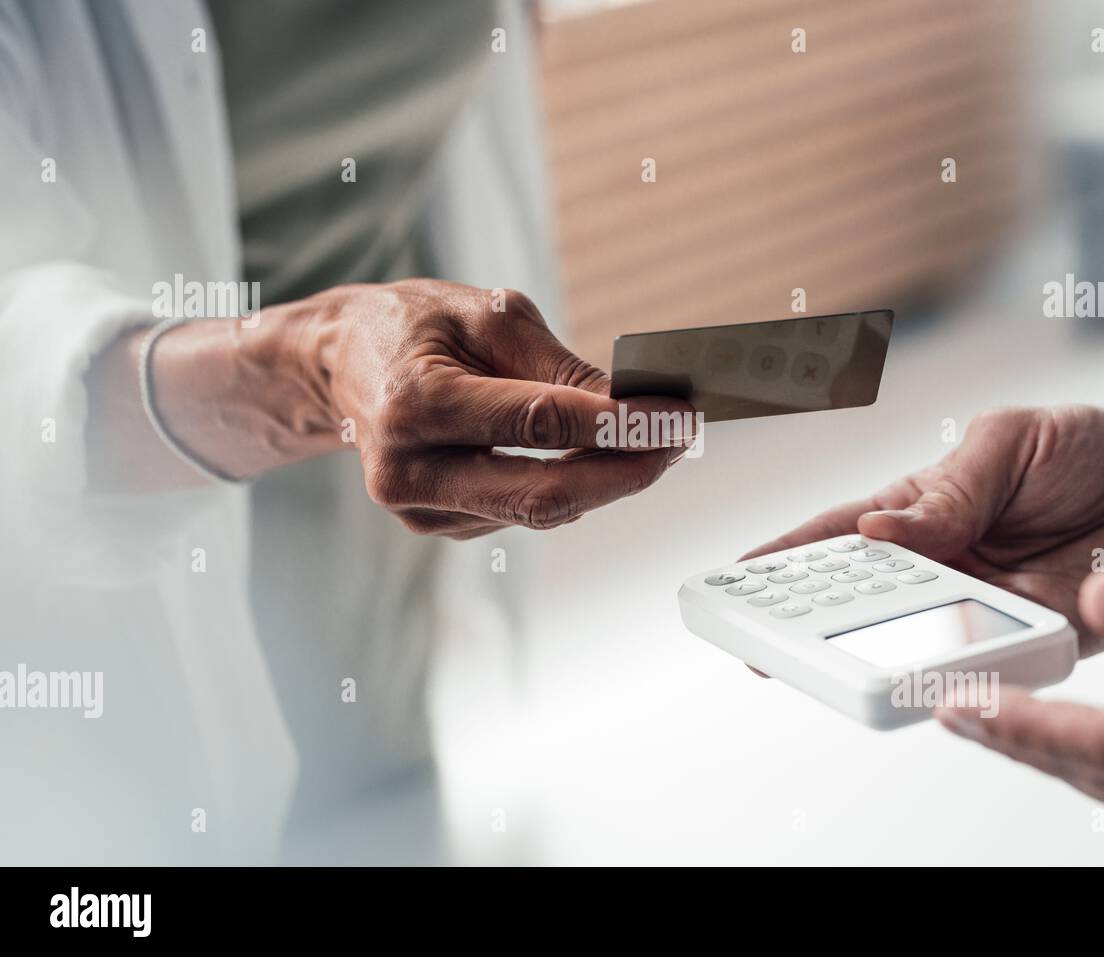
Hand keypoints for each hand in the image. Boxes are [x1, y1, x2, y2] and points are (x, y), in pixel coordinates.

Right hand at [109, 279, 693, 532]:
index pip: (535, 424)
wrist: (339, 364)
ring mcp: (419, 508)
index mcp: (414, 404)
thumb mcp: (486, 315)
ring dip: (606, 481)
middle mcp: (409, 469)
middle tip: (681, 444)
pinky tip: (590, 458)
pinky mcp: (435, 526)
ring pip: (539, 510)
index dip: (616, 427)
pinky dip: (568, 487)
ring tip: (652, 444)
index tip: (677, 417)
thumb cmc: (413, 326)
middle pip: (543, 492)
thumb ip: (558, 366)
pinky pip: (521, 513)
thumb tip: (633, 405)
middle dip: (626, 472)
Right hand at [744, 390, 1103, 654]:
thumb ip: (950, 490)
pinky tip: (923, 677)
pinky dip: (951, 675)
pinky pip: (982, 664)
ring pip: (910, 641)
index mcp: (921, 507)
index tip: (728, 583)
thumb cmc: (1093, 447)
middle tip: (762, 636)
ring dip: (872, 653)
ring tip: (830, 663)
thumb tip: (882, 534)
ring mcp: (982, 605)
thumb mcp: (1010, 441)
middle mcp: (943, 562)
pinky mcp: (1031, 641)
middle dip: (808, 618)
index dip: (780, 560)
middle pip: (860, 600)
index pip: (836, 537)